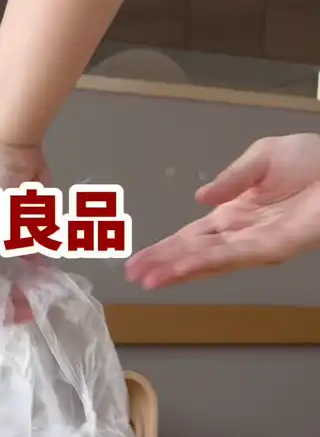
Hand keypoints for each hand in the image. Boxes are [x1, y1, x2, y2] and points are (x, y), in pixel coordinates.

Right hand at [126, 133, 319, 288]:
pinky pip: (232, 257)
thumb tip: (199, 197)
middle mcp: (239, 235)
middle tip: (134, 277)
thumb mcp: (262, 157)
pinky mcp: (273, 249)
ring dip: (177, 271)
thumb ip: (230, 178)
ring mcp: (255, 246)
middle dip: (163, 265)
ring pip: (208, 261)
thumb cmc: (313, 163)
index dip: (164, 249)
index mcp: (233, 215)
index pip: (191, 237)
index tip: (138, 262)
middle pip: (193, 254)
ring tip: (148, 279)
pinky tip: (182, 268)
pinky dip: (204, 263)